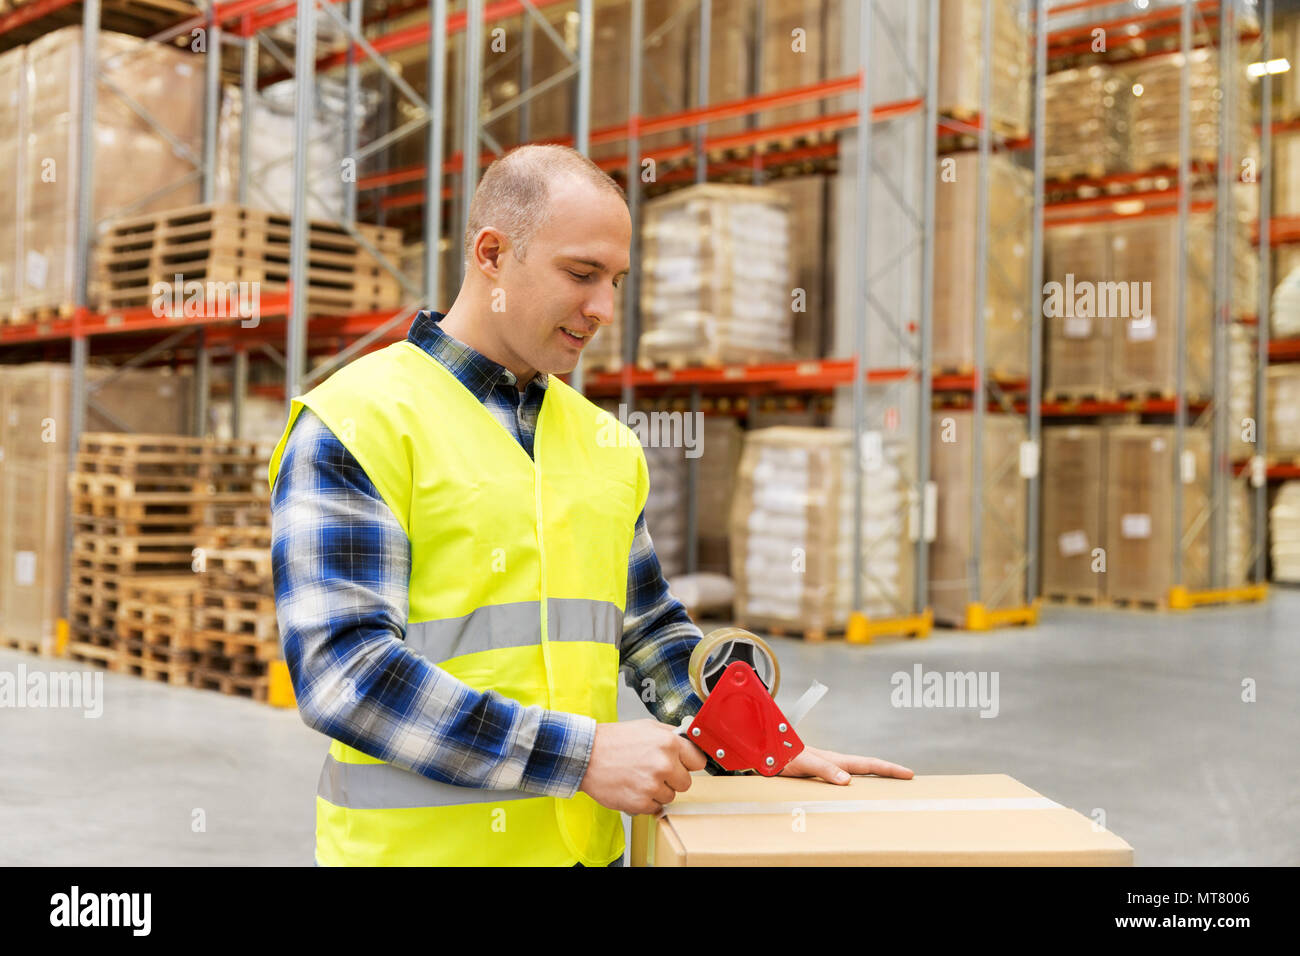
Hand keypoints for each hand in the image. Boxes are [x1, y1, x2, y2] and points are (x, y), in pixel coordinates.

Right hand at [578, 719, 708, 814]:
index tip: (681, 764)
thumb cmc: (613, 741)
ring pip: (670, 796)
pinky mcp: (640, 803)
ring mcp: (652, 785)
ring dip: (658, 791)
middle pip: (686, 782)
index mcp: (668, 743)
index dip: (688, 763)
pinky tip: (632, 787)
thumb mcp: (647, 727)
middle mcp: (664, 764)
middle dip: (672, 779)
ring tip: (639, 778)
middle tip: (654, 771)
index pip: (699, 761)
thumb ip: (671, 735)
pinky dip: (645, 801)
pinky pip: (654, 808)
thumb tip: (689, 742)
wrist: (586, 756)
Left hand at [778, 745, 912, 784]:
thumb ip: (824, 769)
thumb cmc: (782, 755)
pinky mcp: (819, 775)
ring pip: (856, 775)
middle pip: (867, 768)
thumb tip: (847, 780)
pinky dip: (856, 786)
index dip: (889, 769)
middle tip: (906, 778)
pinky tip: (855, 793)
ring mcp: (828, 769)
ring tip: (888, 788)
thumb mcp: (804, 763)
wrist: (764, 752)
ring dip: (872, 780)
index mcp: (836, 760)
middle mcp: (835, 763)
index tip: (908, 773)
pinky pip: (843, 781)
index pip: (868, 764)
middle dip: (887, 773)